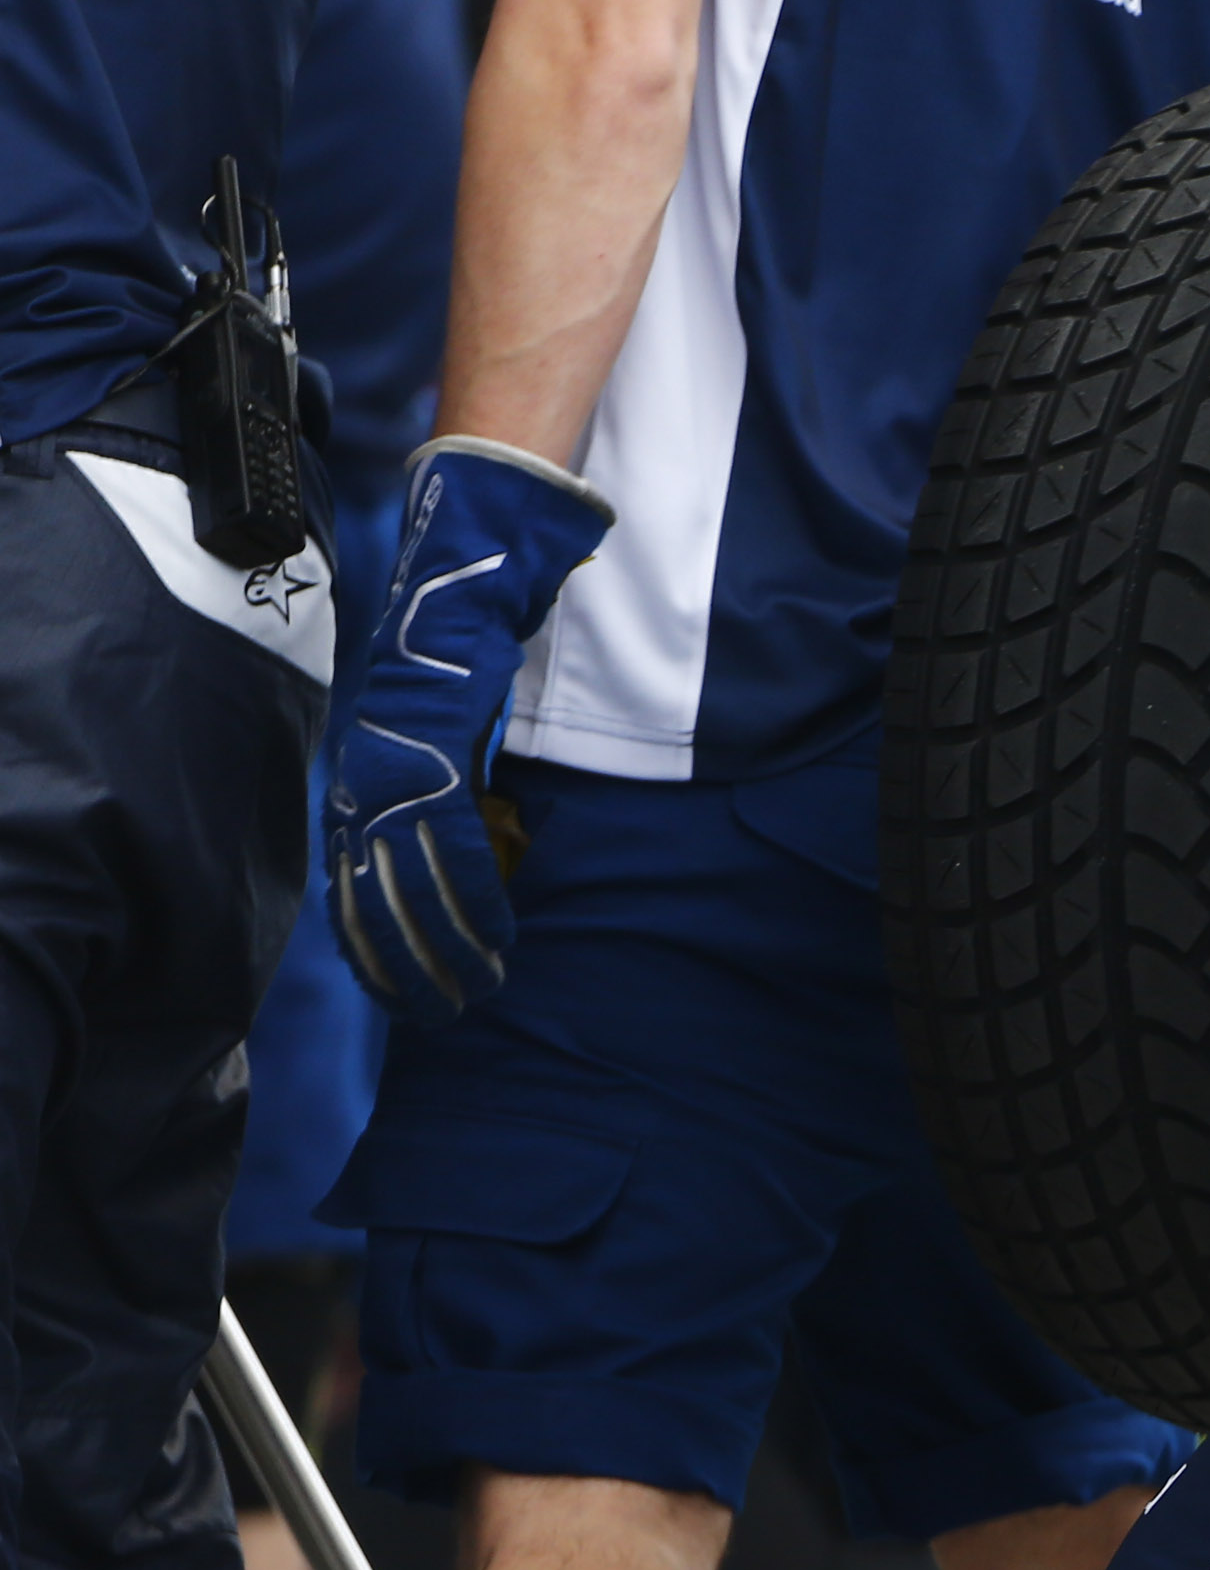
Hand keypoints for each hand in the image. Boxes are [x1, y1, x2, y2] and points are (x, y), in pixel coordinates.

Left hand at [325, 439, 611, 1015]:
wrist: (471, 558)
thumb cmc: (462, 627)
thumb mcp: (443, 708)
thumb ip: (441, 766)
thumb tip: (464, 825)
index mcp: (371, 760)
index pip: (359, 870)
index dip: (374, 936)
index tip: (397, 987)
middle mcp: (373, 766)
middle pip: (374, 886)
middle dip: (402, 958)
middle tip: (433, 1012)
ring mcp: (401, 759)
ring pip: (408, 879)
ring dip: (440, 945)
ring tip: (469, 991)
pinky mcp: (437, 746)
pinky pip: (448, 843)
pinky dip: (468, 897)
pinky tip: (490, 939)